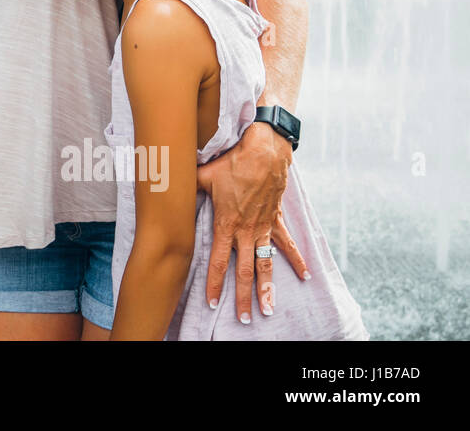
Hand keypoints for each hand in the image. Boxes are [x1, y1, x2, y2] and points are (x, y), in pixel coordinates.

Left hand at [197, 121, 307, 322]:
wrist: (264, 151)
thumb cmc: (231, 161)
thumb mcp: (201, 174)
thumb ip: (185, 185)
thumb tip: (165, 185)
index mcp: (226, 224)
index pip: (218, 261)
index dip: (215, 283)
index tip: (213, 302)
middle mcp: (245, 231)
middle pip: (244, 271)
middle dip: (243, 297)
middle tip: (244, 318)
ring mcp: (263, 227)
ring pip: (266, 264)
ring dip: (268, 287)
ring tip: (269, 309)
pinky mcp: (276, 219)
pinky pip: (287, 243)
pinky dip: (297, 260)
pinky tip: (305, 276)